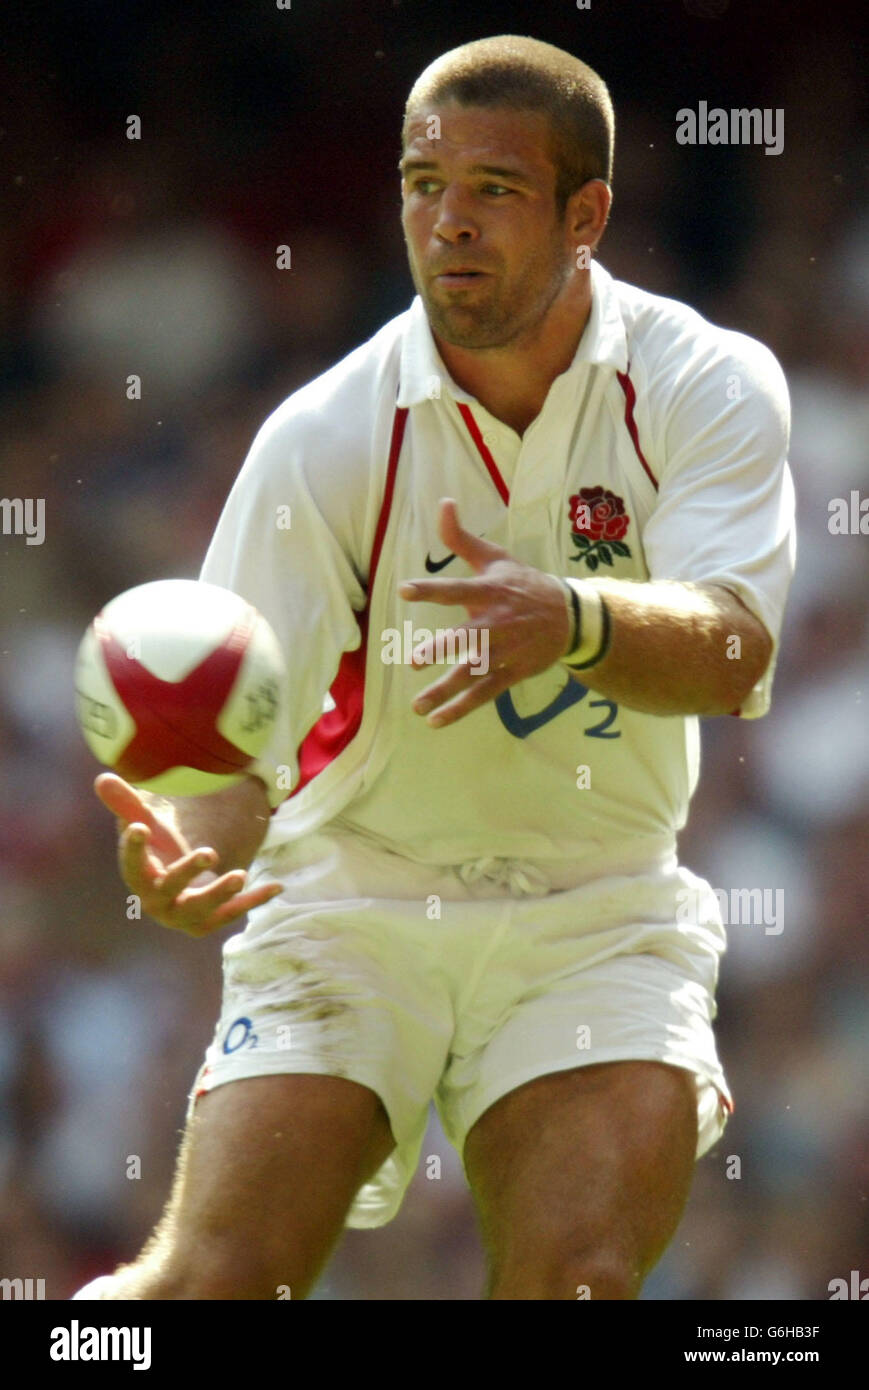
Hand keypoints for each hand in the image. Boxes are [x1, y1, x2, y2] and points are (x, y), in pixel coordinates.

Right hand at [95, 773, 282, 937]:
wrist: (176, 890)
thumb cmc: (158, 851)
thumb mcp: (146, 826)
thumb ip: (127, 804)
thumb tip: (103, 778)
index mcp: (140, 878)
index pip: (131, 866)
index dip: (133, 848)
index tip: (139, 826)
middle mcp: (158, 903)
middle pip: (169, 890)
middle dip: (187, 872)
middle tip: (210, 851)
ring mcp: (185, 916)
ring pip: (202, 909)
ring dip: (221, 892)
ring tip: (241, 874)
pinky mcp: (210, 922)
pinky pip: (233, 912)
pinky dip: (255, 900)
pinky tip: (277, 885)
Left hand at [397, 498, 570, 727]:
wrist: (571, 616)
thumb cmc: (523, 584)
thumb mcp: (495, 558)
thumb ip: (462, 538)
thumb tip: (442, 502)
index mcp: (489, 591)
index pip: (456, 589)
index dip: (431, 590)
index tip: (405, 590)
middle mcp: (496, 622)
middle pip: (468, 638)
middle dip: (443, 649)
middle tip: (415, 660)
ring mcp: (506, 650)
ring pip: (474, 672)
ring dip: (446, 691)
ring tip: (419, 706)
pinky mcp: (513, 671)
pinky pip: (485, 693)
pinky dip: (462, 708)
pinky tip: (437, 719)